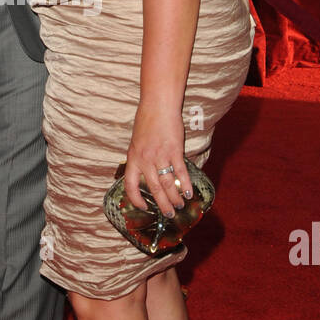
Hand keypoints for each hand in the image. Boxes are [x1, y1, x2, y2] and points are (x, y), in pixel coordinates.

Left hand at [124, 101, 193, 217]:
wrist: (158, 105)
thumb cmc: (147, 121)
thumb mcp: (136, 142)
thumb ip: (140, 158)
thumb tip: (145, 173)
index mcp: (133, 158)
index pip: (130, 185)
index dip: (136, 199)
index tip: (144, 207)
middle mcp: (145, 160)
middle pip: (153, 189)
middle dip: (162, 204)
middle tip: (169, 214)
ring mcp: (160, 156)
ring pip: (167, 184)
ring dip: (174, 197)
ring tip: (180, 205)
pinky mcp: (175, 150)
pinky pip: (180, 172)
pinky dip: (185, 184)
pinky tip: (189, 192)